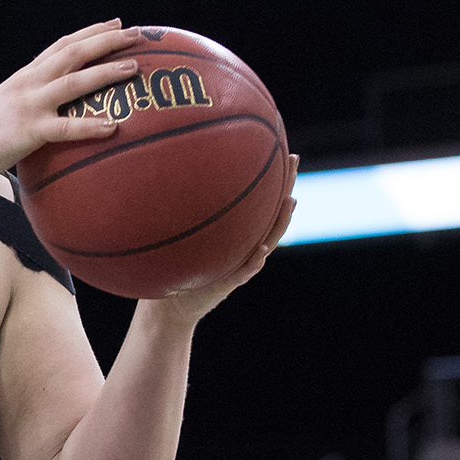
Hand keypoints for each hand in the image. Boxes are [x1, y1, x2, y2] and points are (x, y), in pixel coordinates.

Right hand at [0, 19, 144, 177]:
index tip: (116, 24)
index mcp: (26, 75)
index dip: (91, 32)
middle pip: (74, 52)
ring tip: (134, 67)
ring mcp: (30, 104)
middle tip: (137, 35)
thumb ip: (31, 98)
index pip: (62, 45)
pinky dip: (91, 126)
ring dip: (107, 72)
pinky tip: (113, 127)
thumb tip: (57, 105)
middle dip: (107, 40)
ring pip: (75, 81)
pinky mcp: (29, 130)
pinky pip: (67, 127)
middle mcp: (30, 83)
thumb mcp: (7, 104)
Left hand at [148, 154, 299, 324]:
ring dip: (280, 222)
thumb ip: (182, 211)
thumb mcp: (182, 235)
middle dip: (284, 187)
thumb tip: (166, 174)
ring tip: (290, 201)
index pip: (260, 203)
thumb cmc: (175, 267)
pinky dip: (254, 260)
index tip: (284, 153)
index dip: (273, 180)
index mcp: (237, 235)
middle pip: (271, 215)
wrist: (169, 305)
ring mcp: (239, 265)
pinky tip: (261, 248)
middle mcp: (243, 247)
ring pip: (267, 241)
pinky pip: (245, 271)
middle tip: (294, 161)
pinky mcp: (228, 284)